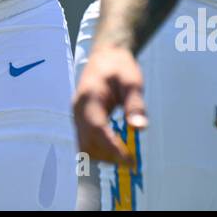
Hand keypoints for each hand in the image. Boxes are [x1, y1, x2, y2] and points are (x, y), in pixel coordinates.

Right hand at [72, 42, 145, 166]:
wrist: (106, 55)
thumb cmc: (120, 66)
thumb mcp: (133, 82)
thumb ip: (135, 104)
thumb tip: (139, 128)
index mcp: (89, 97)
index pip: (97, 129)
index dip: (112, 148)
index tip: (130, 161)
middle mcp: (78, 109)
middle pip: (87, 143)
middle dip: (108, 156)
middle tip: (131, 159)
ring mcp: (77, 115)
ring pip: (84, 146)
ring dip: (103, 156)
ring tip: (125, 153)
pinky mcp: (80, 119)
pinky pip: (85, 141)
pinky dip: (100, 149)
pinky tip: (116, 147)